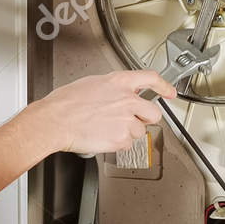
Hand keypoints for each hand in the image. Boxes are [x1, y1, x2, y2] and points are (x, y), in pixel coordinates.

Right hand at [26, 70, 176, 155]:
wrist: (55, 121)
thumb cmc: (65, 103)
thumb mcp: (92, 84)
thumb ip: (113, 88)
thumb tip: (120, 93)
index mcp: (120, 82)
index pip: (151, 79)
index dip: (164, 86)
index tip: (170, 92)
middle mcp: (127, 100)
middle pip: (154, 112)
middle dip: (146, 118)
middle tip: (133, 120)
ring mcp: (127, 120)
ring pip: (140, 131)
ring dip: (127, 132)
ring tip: (106, 128)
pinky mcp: (122, 139)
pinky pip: (128, 144)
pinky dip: (117, 143)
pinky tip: (102, 136)